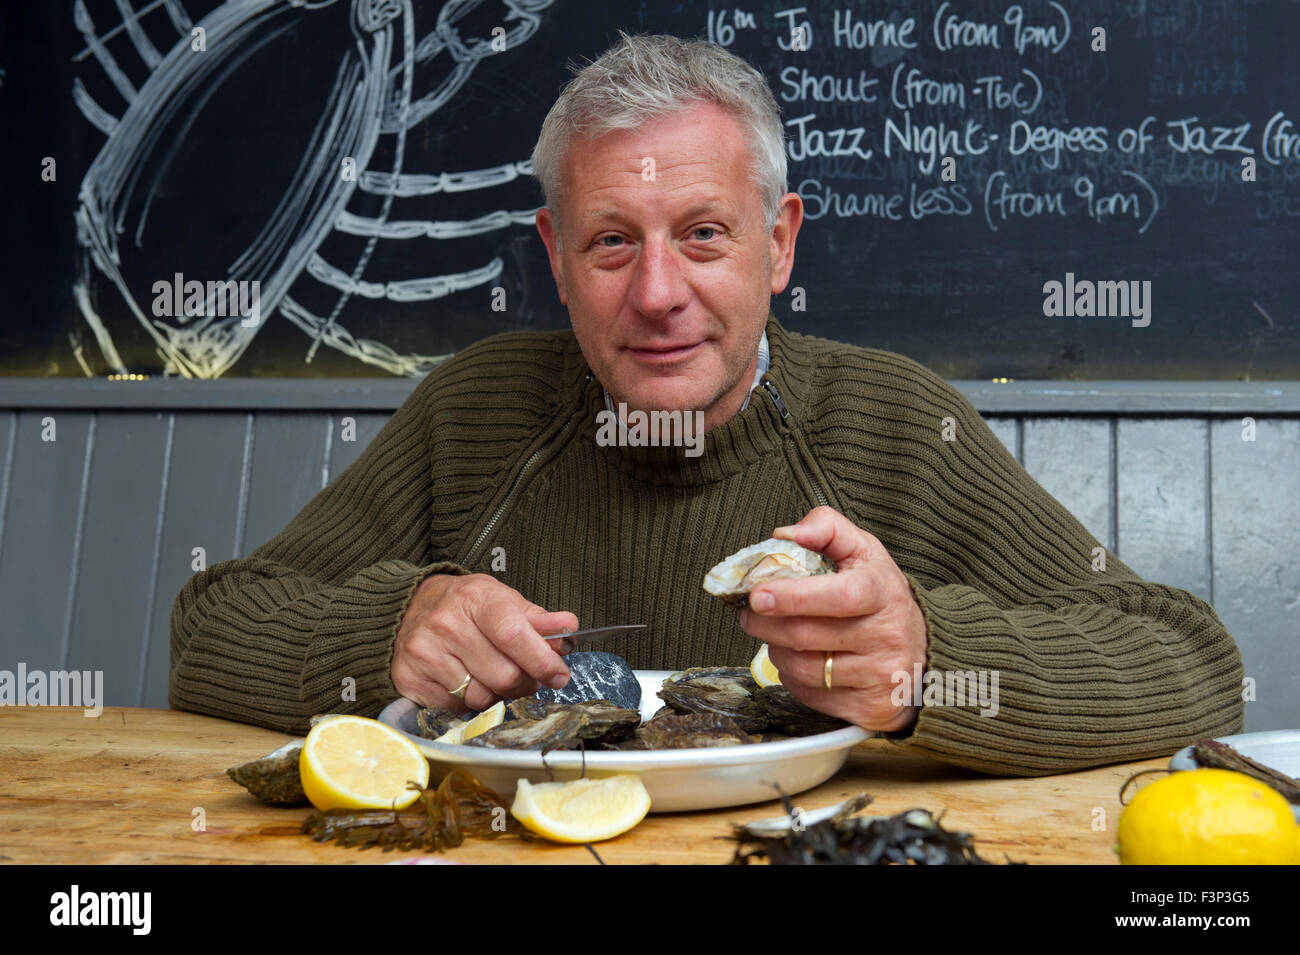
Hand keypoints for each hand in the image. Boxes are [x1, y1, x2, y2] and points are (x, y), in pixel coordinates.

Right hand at [392, 573, 577, 712]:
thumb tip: (569, 628)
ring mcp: (424, 652)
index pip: (514, 635)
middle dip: (524, 684)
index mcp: (476, 599)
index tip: (558, 675)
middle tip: (526, 679)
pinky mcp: (409, 678)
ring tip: (491, 677)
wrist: (410, 607)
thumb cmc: (466, 606)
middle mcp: (446, 623)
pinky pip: (455, 708)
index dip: (542, 661)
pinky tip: (464, 682)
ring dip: (496, 695)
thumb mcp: (503, 600)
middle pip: (503, 675)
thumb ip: (538, 619)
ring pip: (481, 698)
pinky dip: (467, 702)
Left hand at [738, 506, 928, 732]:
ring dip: (776, 651)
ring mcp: (881, 676)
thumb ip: (826, 528)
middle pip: (808, 635)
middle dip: (765, 624)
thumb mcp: (863, 550)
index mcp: (882, 593)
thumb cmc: (879, 594)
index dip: (795, 597)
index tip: (758, 595)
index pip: (839, 596)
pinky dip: (793, 678)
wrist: (924, 649)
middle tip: (749, 613)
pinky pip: (811, 696)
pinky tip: (800, 661)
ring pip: (803, 668)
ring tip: (777, 636)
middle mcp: (887, 637)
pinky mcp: (871, 709)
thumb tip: (787, 533)